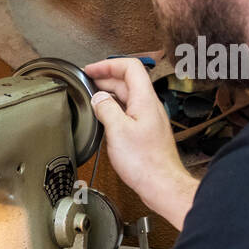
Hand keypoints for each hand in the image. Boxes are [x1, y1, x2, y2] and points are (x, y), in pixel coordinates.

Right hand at [84, 57, 198, 229]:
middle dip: (106, 77)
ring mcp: (149, 118)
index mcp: (144, 100)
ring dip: (109, 93)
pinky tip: (104, 116)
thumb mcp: (117, 131)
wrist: (161, 184)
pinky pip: (129, 111)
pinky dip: (114, 107)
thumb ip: (106, 109)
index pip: (130, 67)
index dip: (108, 64)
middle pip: (128, 81)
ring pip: (128, 96)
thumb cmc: (145, 162)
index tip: (90, 69)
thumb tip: (98, 98)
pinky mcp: (146, 131)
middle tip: (86, 81)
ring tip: (91, 96)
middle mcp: (149, 106)